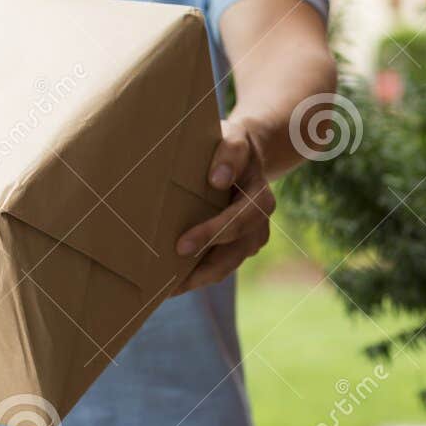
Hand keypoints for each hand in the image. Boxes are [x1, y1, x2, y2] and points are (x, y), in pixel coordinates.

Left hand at [172, 119, 274, 294]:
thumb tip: (218, 179)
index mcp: (259, 198)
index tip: (182, 245)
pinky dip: (198, 273)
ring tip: (165, 289)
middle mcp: (260, 223)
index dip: (211, 234)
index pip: (237, 220)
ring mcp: (251, 238)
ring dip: (198, 278)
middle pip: (233, 252)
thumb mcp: (233, 136)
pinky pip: (219, 264)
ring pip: (226, 265)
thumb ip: (229, 152)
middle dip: (201, 267)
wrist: (245, 152)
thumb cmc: (232, 143)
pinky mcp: (239, 245)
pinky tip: (172, 281)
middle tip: (168, 281)